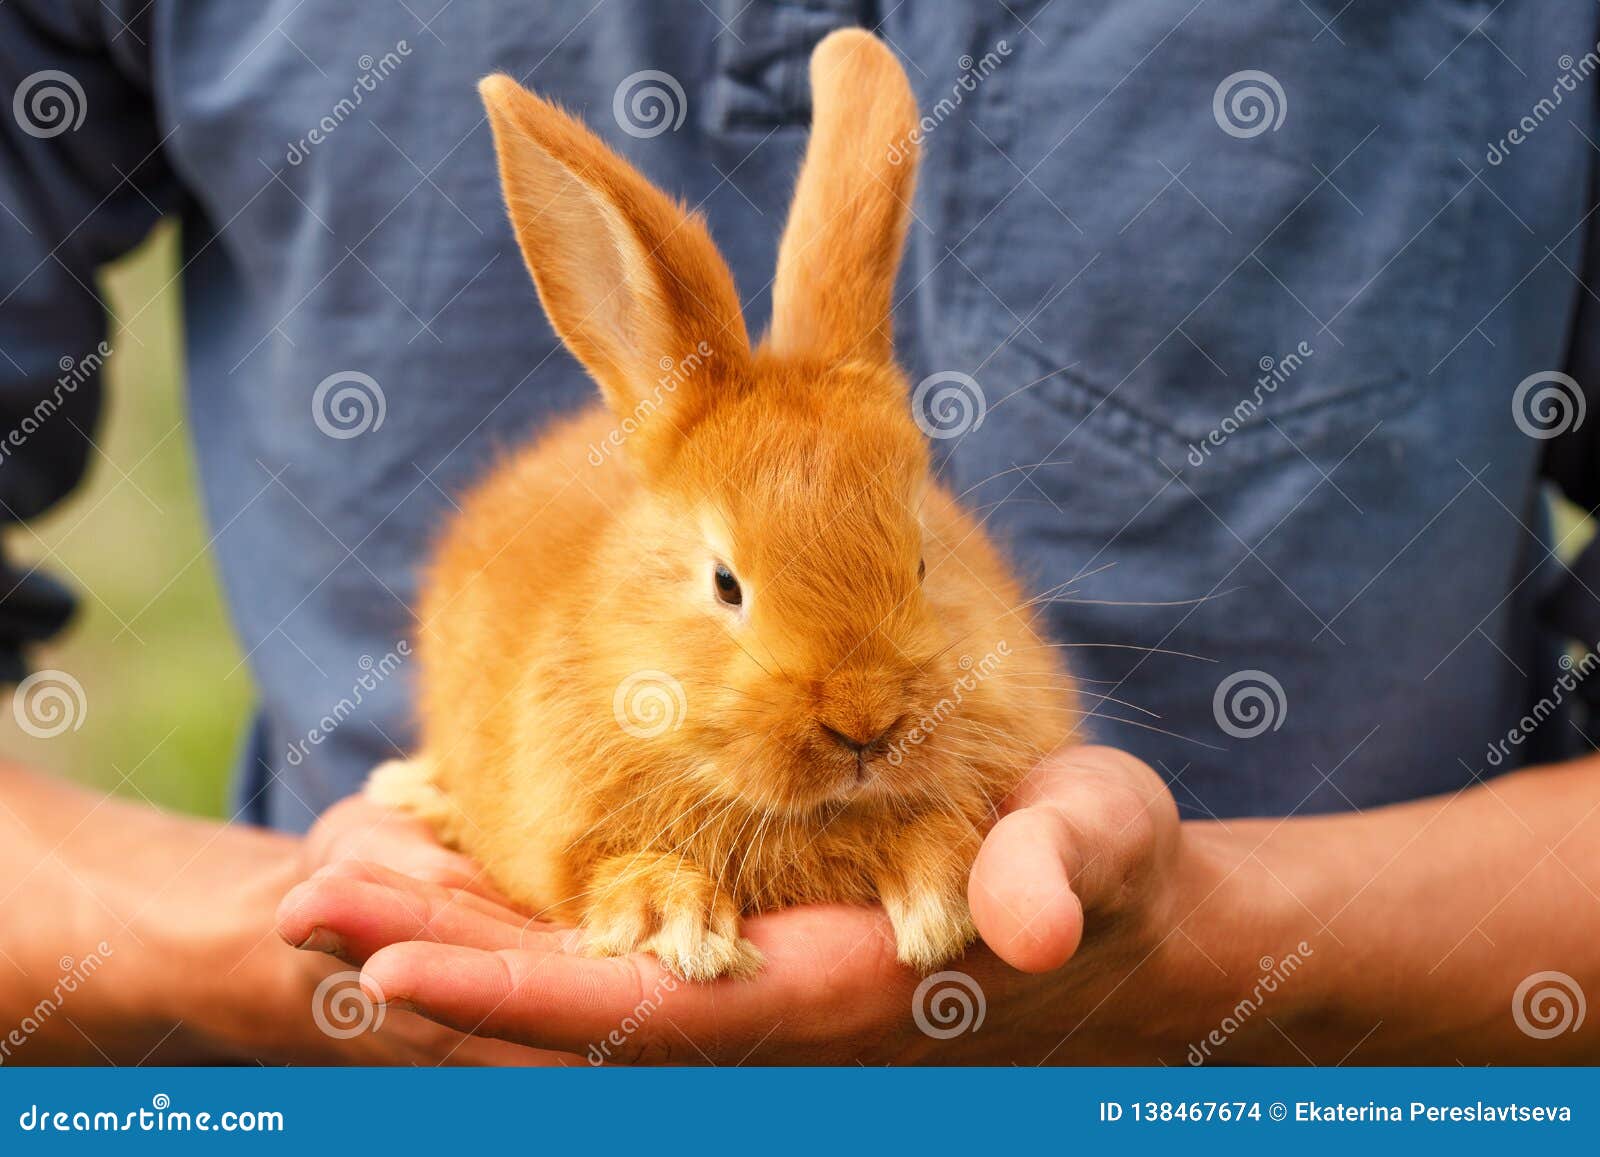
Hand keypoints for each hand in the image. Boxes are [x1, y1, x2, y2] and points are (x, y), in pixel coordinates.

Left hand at [280, 747, 1258, 1062]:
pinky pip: (612, 931)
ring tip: (337, 872)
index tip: (390, 970)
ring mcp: (751, 975)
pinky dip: (520, 907)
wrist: (1107, 910)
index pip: (653, 1013)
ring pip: (575, 969)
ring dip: (455, 930)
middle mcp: (767, 1005)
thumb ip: (1064, 875)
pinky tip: (450, 857)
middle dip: (439, 961)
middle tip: (305, 899)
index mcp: (832, 993)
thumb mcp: (1100, 852)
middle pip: (574, 1005)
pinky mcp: (750, 937)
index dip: (522, 998)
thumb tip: (1033, 922)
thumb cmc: (1103, 868)